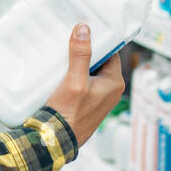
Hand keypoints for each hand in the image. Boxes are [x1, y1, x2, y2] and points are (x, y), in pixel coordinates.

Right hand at [43, 23, 126, 147]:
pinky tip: (60, 74)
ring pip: (90, 72)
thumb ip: (81, 54)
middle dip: (86, 52)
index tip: (86, 30)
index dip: (99, 40)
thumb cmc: (69, 114)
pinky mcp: (87, 104)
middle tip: (71, 41)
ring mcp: (99, 99)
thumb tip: (85, 30)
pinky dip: (73, 77)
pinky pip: (83, 84)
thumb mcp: (74, 80)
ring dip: (77, 65)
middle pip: (99, 61)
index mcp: (114, 83)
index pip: (111, 52)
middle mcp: (110, 91)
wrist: (56, 140)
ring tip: (63, 56)